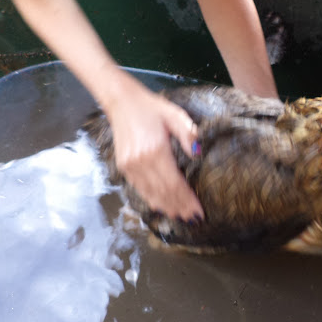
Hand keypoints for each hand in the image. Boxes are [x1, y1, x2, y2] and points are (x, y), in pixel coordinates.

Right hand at [106, 85, 203, 221]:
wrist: (122, 102)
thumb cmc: (151, 108)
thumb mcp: (174, 115)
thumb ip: (188, 134)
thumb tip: (198, 153)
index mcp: (155, 150)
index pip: (174, 183)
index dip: (187, 200)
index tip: (199, 211)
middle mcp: (141, 162)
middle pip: (163, 192)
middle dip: (180, 207)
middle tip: (193, 219)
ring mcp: (130, 166)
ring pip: (150, 194)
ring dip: (167, 207)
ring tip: (181, 217)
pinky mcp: (124, 167)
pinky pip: (140, 189)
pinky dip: (152, 200)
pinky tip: (162, 207)